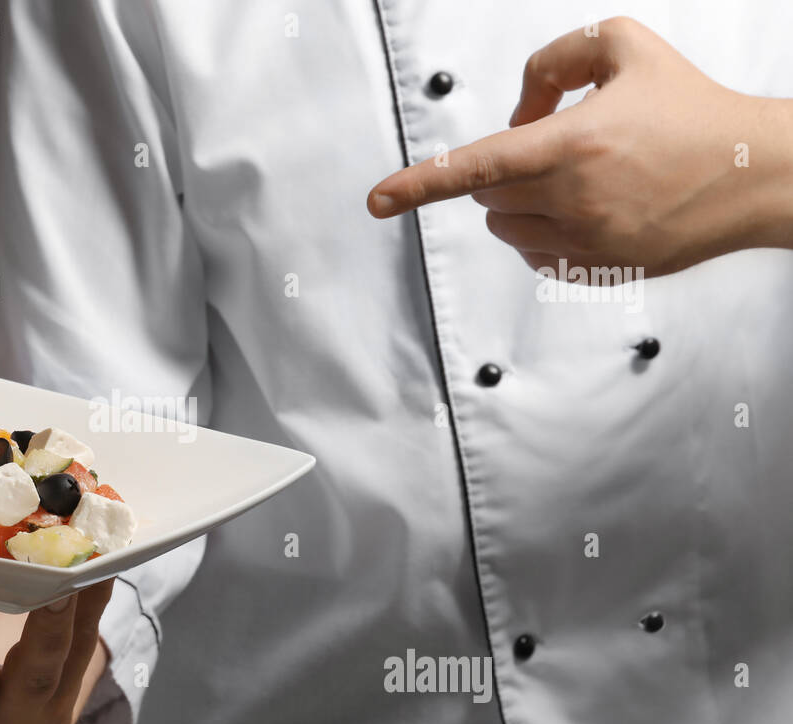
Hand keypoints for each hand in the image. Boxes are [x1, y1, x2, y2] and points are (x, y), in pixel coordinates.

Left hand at [367, 16, 792, 277]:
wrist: (753, 172)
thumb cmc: (690, 108)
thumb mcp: (624, 46)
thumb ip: (553, 61)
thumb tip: (515, 112)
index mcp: (572, 143)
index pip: (473, 167)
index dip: (418, 184)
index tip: (376, 201)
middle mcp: (572, 199)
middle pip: (487, 194)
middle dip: (503, 170)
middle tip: (553, 148)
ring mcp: (584, 241)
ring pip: (506, 227)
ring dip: (519, 202)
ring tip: (576, 178)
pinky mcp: (596, 270)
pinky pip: (535, 256)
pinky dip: (542, 233)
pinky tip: (588, 210)